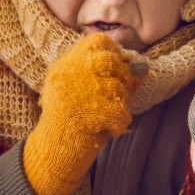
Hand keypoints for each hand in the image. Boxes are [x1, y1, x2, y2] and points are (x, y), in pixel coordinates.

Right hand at [23, 34, 141, 194]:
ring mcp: (80, 91)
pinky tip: (106, 129)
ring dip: (119, 105)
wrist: (52, 152)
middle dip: (122, 77)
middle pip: (110, 61)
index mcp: (65, 65)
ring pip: (118, 88)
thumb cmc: (70, 121)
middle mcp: (71, 74)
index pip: (97, 42)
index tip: (118, 66)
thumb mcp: (80, 92)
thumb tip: (142, 67)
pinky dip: (118, 124)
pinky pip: (122, 111)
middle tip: (117, 95)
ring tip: (105, 117)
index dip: (114, 51)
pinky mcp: (92, 111)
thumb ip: (108, 76)